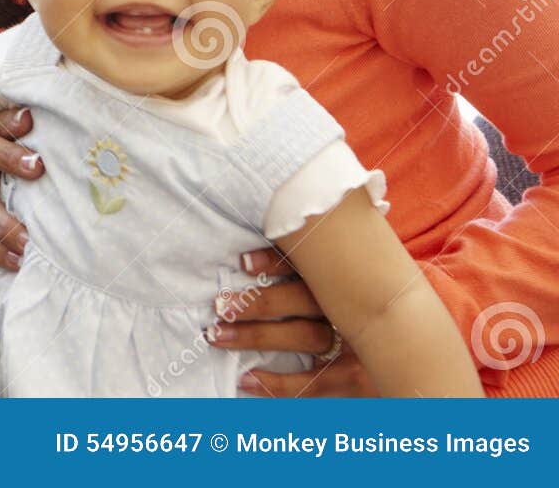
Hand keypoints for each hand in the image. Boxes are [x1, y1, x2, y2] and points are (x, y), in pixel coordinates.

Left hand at [208, 248, 377, 396]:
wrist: (412, 350)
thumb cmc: (369, 305)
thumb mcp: (353, 279)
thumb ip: (317, 265)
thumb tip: (261, 249)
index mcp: (353, 276)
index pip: (313, 264)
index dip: (277, 261)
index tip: (243, 262)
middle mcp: (359, 307)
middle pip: (306, 299)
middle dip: (260, 302)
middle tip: (220, 305)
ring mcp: (362, 344)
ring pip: (306, 336)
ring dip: (258, 336)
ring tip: (219, 336)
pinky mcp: (359, 377)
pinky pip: (314, 384)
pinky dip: (277, 384)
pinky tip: (246, 379)